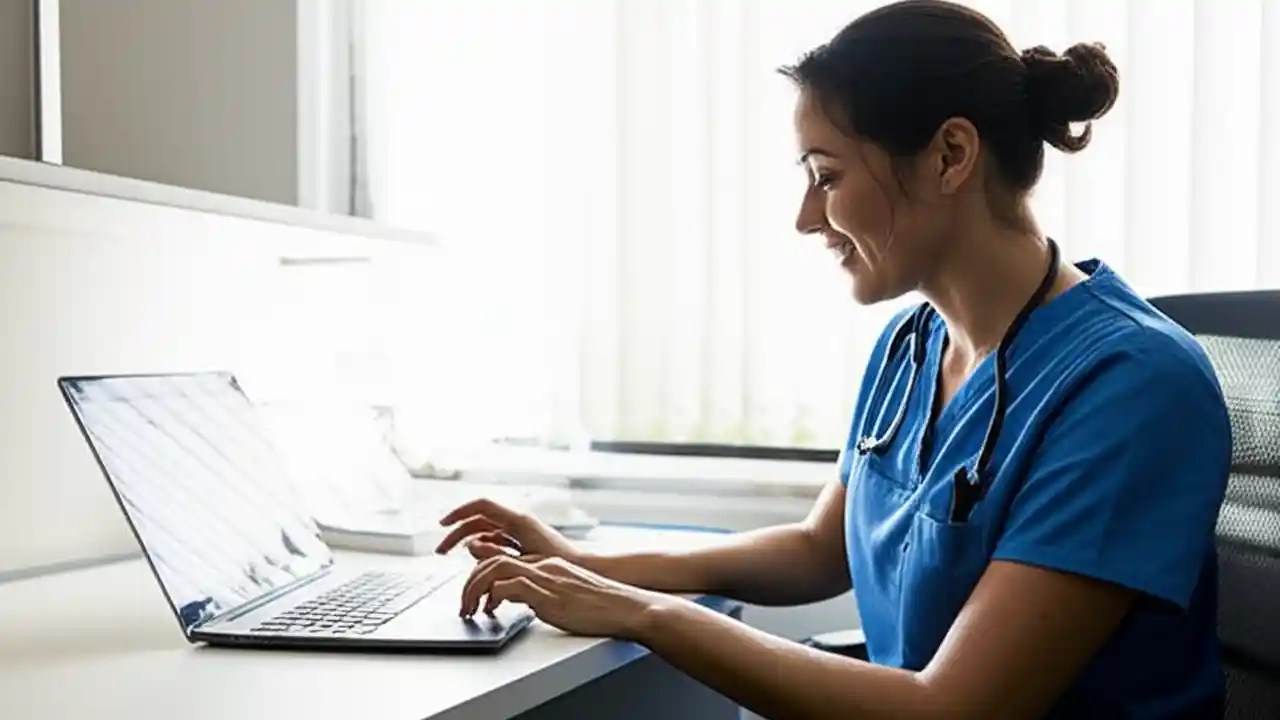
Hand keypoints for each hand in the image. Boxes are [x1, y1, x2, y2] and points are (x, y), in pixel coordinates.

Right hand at [436, 497, 581, 562]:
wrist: (586, 568)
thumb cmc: (561, 564)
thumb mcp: (524, 561)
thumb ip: (495, 554)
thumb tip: (470, 546)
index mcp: (519, 520)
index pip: (481, 506)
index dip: (458, 513)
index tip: (442, 525)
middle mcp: (518, 522)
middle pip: (478, 521)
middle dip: (457, 534)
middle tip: (441, 551)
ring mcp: (520, 532)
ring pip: (485, 532)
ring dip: (467, 543)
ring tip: (452, 558)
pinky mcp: (522, 543)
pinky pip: (495, 542)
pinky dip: (482, 550)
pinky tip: (474, 564)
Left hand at [459, 554, 670, 639]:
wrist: (625, 606)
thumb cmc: (601, 606)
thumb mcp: (566, 593)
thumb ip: (543, 591)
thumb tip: (523, 598)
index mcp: (547, 563)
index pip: (504, 557)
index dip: (482, 572)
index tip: (473, 592)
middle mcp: (543, 565)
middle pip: (491, 560)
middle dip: (469, 582)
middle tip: (464, 605)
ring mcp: (544, 577)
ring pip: (493, 569)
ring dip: (474, 589)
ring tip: (470, 610)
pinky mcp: (546, 593)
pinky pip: (508, 587)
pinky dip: (493, 597)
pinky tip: (493, 611)